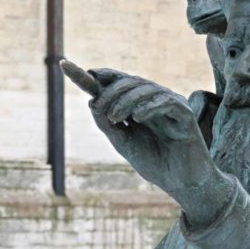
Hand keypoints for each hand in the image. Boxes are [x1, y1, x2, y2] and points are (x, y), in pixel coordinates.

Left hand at [88, 69, 232, 225]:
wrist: (181, 183)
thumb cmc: (155, 163)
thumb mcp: (122, 143)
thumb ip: (107, 123)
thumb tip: (91, 100)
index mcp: (136, 107)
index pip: (111, 86)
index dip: (89, 76)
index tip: (65, 65)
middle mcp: (152, 101)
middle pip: (127, 82)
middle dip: (110, 92)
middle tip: (100, 109)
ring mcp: (169, 105)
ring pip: (144, 87)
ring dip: (125, 99)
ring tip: (115, 117)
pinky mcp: (185, 113)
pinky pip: (165, 101)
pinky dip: (148, 106)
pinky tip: (137, 117)